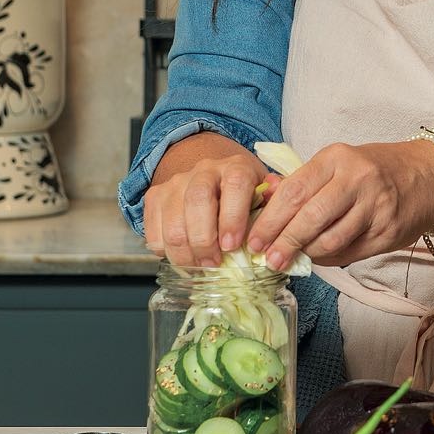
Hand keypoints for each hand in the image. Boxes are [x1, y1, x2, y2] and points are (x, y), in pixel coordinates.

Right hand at [143, 150, 276, 267]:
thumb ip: (273, 206)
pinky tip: (181, 257)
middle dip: (204, 239)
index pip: (235, 184)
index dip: (233, 217)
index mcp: (236, 168)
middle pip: (197, 200)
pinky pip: (152, 228)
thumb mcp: (263, 194)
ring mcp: (176, 182)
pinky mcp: (155, 196)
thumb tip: (281, 219)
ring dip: (184, 251)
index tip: (232, 245)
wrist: (210, 173)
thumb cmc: (242, 193)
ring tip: (198, 266)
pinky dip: (164, 250)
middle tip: (213, 263)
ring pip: (172, 219)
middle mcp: (204, 171)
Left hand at [247, 139, 433, 269]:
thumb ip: (302, 182)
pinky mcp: (388, 231)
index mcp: (337, 158)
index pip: (295, 191)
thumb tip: (262, 204)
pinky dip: (328, 259)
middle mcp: (358, 179)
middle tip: (267, 260)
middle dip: (284, 242)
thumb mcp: (337, 163)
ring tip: (291, 261)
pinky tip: (318, 258)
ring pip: (330, 240)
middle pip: (311, 218)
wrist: (427, 177)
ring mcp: (376, 206)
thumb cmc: (372, 169)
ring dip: (306, 254)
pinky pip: (349, 252)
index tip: (253, 240)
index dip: (270, 219)